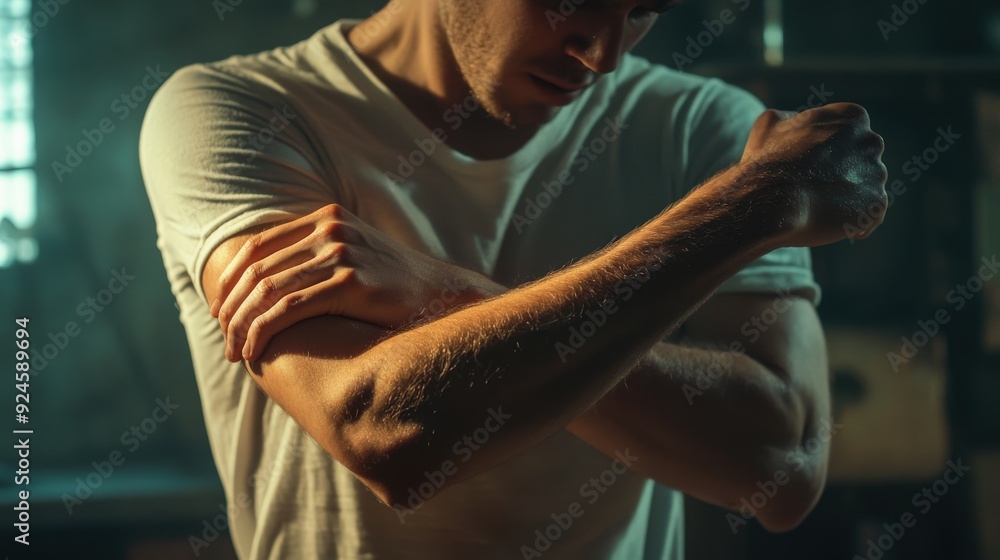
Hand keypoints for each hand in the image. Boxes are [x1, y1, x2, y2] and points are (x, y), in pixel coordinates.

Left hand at [210, 204, 488, 361]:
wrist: (441, 296)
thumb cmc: (392, 288)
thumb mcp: (353, 259)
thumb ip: (316, 259)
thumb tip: (268, 285)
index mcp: (325, 219)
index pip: (257, 247)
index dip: (230, 282)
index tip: (219, 313)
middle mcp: (330, 229)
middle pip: (257, 270)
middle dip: (232, 309)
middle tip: (225, 341)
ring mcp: (341, 253)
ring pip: (267, 291)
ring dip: (242, 326)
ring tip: (236, 352)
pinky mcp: (350, 281)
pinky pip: (288, 308)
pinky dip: (263, 331)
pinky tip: (255, 351)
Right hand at [739, 102, 888, 246]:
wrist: (773, 200)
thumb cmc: (768, 162)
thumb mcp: (769, 125)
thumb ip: (788, 119)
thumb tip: (791, 123)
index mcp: (851, 118)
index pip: (849, 134)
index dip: (828, 152)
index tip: (810, 165)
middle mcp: (871, 142)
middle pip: (861, 161)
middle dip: (842, 175)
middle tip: (814, 189)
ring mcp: (876, 174)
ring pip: (865, 189)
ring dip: (847, 199)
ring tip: (818, 211)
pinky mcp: (876, 204)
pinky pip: (870, 216)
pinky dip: (855, 224)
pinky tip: (831, 226)